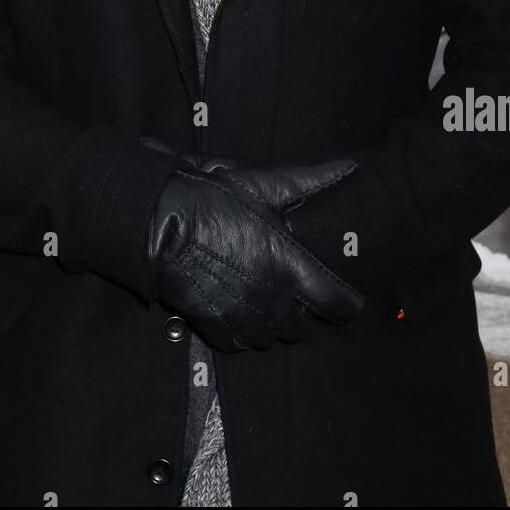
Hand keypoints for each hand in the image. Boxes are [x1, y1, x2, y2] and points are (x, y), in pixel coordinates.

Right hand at [144, 154, 363, 352]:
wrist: (161, 225)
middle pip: (301, 328)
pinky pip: (239, 344)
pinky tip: (236, 311)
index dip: (346, 303)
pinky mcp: (216, 326)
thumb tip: (349, 165)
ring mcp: (243, 316)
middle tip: (290, 293)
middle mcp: (273, 299)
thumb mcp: (263, 186)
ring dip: (269, 324)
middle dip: (299, 313)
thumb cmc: (215, 203)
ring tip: (261, 301)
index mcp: (291, 266)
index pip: (338, 304)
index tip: (345, 300)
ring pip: (270, 338)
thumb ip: (309, 181)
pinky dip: (240, 333)